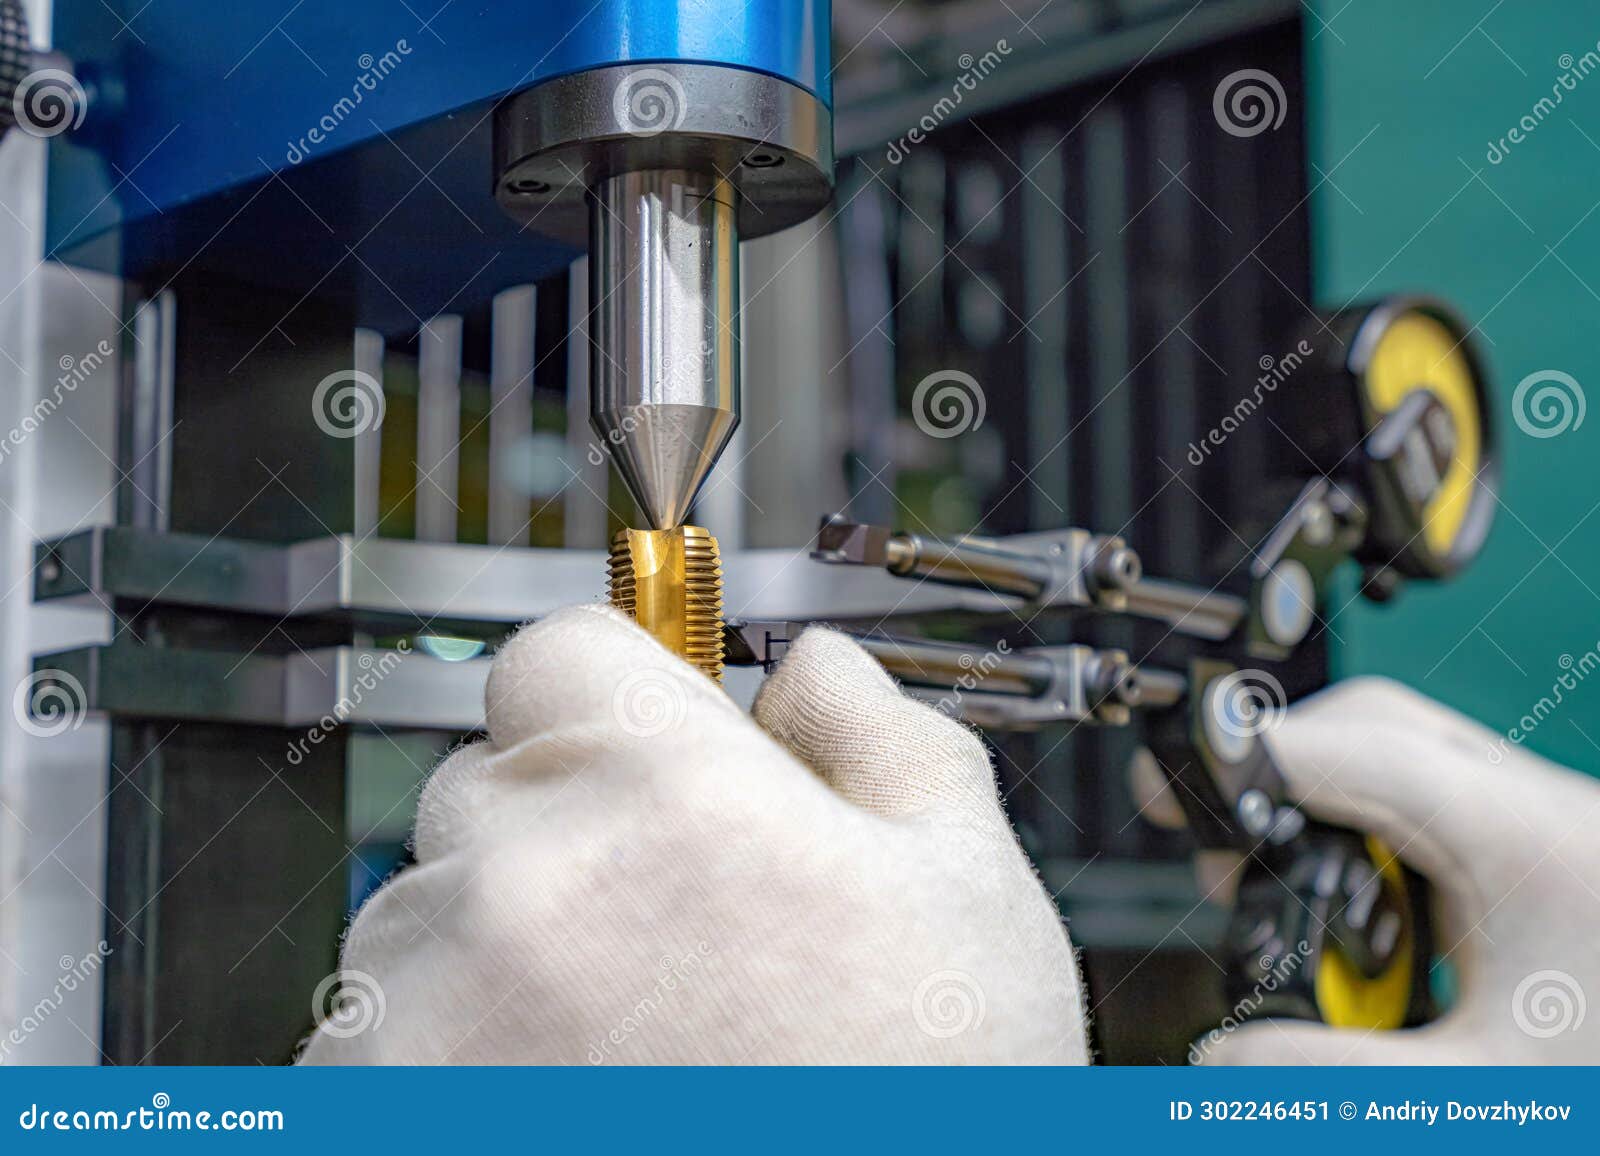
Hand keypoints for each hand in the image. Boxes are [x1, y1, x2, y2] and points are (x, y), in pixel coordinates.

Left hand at [299, 604, 1086, 1064]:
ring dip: (501, 938)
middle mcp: (520, 884)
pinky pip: (380, 1023)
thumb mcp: (970, 903)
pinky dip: (448, 1045)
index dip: (619, 690)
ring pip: (429, 902)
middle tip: (672, 927)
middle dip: (569, 823)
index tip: (646, 738)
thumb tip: (813, 669)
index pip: (559, 648)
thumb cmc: (916, 1118)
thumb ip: (884, 741)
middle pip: (494, 777)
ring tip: (628, 1042)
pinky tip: (570, 1100)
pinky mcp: (366, 1105)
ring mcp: (426, 1009)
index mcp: (667, 794)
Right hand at [1192, 678, 1599, 1063]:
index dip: (1257, 757)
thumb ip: (1337, 1081)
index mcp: (1531, 845)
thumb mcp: (1481, 1096)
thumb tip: (1226, 1061)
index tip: (1183, 785)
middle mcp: (1540, 808)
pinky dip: (1374, 834)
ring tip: (1282, 882)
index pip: (1363, 751)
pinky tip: (1360, 906)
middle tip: (1220, 840)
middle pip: (1380, 727)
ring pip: (1407, 754)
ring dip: (1329, 800)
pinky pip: (1437, 801)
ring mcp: (1545, 821)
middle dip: (1283, 771)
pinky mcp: (1543, 848)